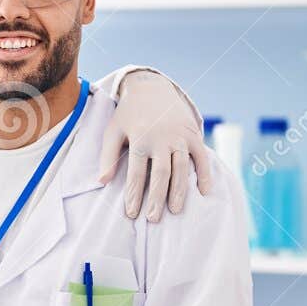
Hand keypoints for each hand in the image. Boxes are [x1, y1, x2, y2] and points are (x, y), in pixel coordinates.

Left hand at [97, 68, 212, 221]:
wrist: (152, 86)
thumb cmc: (128, 114)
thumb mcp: (113, 131)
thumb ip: (108, 156)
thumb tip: (102, 182)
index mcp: (140, 139)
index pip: (137, 174)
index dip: (134, 195)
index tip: (133, 214)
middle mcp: (161, 139)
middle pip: (161, 175)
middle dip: (157, 199)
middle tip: (154, 219)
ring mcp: (180, 136)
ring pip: (182, 168)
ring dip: (179, 191)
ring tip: (175, 211)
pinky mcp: (193, 134)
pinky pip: (201, 157)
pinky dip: (204, 174)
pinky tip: (203, 192)